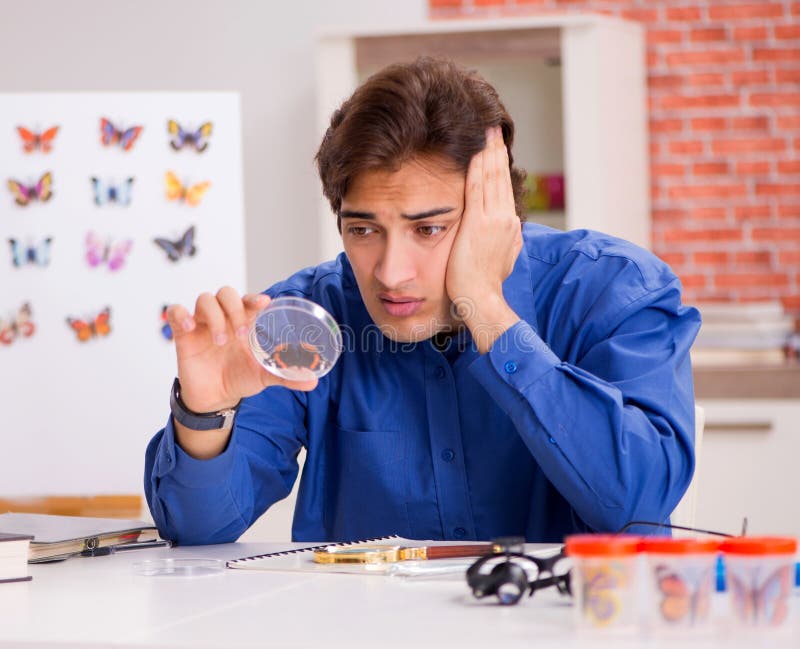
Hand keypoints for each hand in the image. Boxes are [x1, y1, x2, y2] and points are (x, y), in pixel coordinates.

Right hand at [165, 288, 317, 413]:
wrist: (215, 398)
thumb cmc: (240, 378)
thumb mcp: (265, 377)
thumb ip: (287, 376)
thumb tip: (313, 381)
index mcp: (245, 323)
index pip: (249, 300)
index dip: (255, 298)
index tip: (264, 303)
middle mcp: (224, 318)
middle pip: (225, 293)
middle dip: (234, 308)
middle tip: (240, 333)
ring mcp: (203, 324)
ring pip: (205, 300)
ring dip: (214, 316)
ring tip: (221, 341)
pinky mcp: (183, 334)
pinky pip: (177, 313)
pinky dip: (181, 315)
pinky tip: (190, 329)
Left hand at [445, 126, 521, 351]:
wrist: (481, 299)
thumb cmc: (484, 284)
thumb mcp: (501, 258)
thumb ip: (505, 240)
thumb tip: (510, 231)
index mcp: (509, 225)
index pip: (503, 187)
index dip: (499, 164)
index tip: (495, 146)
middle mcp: (504, 218)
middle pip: (500, 176)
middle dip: (495, 150)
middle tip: (492, 126)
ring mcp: (493, 219)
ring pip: (491, 177)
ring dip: (488, 151)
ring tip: (485, 130)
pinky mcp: (478, 222)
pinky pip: (477, 187)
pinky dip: (477, 167)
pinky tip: (475, 151)